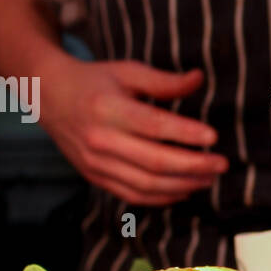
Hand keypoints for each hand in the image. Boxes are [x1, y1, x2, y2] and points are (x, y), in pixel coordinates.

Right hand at [36, 58, 227, 205]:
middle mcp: (100, 139)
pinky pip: (133, 195)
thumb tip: (199, 79)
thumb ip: (164, 81)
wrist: (49, 97)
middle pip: (154, 161)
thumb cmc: (95, 81)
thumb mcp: (128, 72)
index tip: (213, 137)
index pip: (154, 126)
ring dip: (183, 185)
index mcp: (108, 108)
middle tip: (221, 164)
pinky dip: (162, 197)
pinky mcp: (95, 177)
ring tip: (209, 178)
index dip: (186, 134)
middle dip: (193, 166)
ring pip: (146, 184)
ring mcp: (96, 163)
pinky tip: (185, 190)